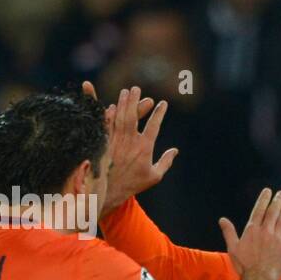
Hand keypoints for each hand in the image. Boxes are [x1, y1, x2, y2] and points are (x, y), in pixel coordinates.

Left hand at [100, 85, 178, 215]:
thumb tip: (175, 151)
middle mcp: (130, 141)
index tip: (163, 103)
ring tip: (126, 92)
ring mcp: (116, 140)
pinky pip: (107, 124)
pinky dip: (110, 114)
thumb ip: (166, 162)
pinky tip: (113, 106)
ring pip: (120, 116)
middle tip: (137, 88)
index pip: (154, 125)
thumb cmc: (134, 184)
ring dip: (123, 103)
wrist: (110, 190)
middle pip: (133, 115)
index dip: (159, 113)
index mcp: (145, 148)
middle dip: (136, 100)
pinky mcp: (105, 142)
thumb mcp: (155, 176)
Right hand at [219, 189, 280, 279]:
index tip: (268, 191)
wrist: (259, 279)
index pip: (259, 209)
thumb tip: (222, 219)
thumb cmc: (245, 265)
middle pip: (274, 211)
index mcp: (252, 230)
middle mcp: (266, 231)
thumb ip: (229, 232)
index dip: (264, 198)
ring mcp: (277, 237)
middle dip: (278, 200)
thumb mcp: (233, 248)